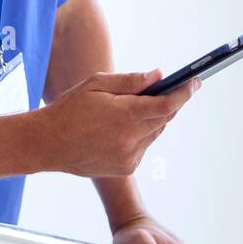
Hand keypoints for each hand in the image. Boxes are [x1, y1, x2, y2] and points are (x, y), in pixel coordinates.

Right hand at [38, 70, 200, 177]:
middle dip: (169, 103)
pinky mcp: (126, 168)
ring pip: (154, 132)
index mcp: (125, 116)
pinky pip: (143, 146)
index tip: (195, 83)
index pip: (166, 104)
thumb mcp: (97, 84)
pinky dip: (141, 134)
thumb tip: (158, 76)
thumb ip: (130, 81)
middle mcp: (131, 139)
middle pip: (164, 118)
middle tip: (173, 88)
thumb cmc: (69, 109)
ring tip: (139, 106)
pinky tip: (123, 126)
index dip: (184, 93)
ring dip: (153, 119)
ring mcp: (129, 157)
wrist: (47, 144)